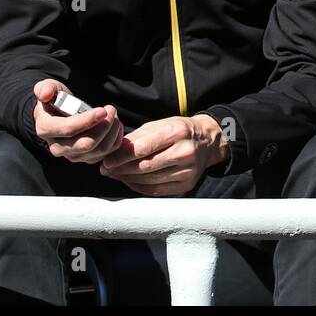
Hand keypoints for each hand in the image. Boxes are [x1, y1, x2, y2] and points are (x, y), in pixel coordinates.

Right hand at [32, 79, 125, 164]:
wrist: (62, 114)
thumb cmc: (56, 99)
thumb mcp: (49, 88)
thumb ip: (45, 88)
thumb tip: (46, 94)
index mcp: (46, 129)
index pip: (68, 129)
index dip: (87, 121)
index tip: (103, 110)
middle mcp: (57, 147)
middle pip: (86, 144)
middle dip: (103, 126)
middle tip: (111, 109)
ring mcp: (73, 155)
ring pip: (98, 150)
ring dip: (112, 131)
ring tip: (114, 115)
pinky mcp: (87, 158)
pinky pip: (106, 153)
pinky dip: (115, 138)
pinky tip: (115, 125)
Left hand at [100, 114, 228, 195]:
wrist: (208, 142)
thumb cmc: (180, 131)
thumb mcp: (160, 125)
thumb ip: (137, 138)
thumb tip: (113, 153)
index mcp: (177, 132)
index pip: (142, 148)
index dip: (121, 157)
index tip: (107, 160)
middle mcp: (184, 152)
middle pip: (144, 167)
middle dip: (121, 169)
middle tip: (107, 169)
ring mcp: (187, 171)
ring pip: (148, 181)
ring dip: (127, 179)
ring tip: (116, 174)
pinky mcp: (186, 185)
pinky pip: (156, 191)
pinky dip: (139, 187)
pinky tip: (130, 181)